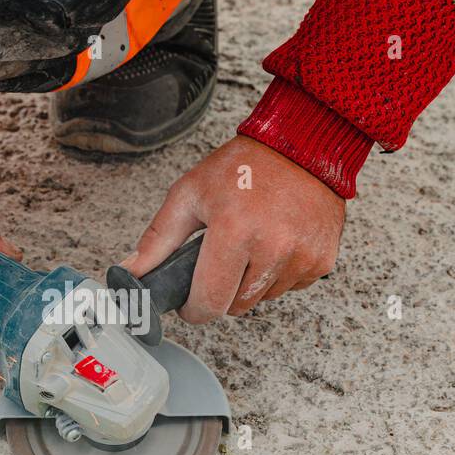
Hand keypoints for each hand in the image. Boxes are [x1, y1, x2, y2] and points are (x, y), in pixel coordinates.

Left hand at [124, 136, 344, 321]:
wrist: (301, 145)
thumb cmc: (244, 165)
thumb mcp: (190, 193)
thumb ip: (158, 238)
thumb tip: (132, 271)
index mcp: (235, 231)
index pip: (210, 302)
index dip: (193, 310)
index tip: (189, 303)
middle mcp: (273, 247)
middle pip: (236, 306)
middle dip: (221, 291)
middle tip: (220, 259)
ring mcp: (302, 256)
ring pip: (262, 299)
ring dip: (250, 282)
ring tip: (251, 243)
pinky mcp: (322, 260)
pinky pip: (290, 287)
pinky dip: (277, 274)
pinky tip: (276, 242)